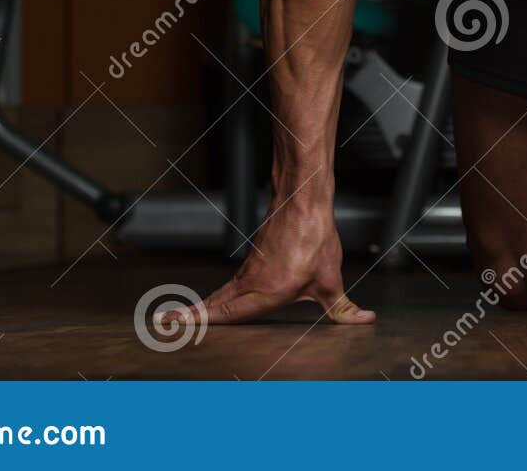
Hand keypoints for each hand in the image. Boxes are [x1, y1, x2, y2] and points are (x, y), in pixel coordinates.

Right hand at [163, 199, 375, 327]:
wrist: (304, 200)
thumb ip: (344, 307)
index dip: (202, 322)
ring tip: (178, 319)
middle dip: (190, 317)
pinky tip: (214, 303)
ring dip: (200, 307)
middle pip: (215, 304)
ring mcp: (249, 270)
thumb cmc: (315, 237)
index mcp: (266, 292)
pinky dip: (216, 296)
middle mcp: (251, 282)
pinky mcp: (253, 261)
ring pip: (220, 294)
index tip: (175, 325)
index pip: (228, 313)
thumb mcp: (331, 279)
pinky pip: (229, 285)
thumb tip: (363, 320)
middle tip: (163, 323)